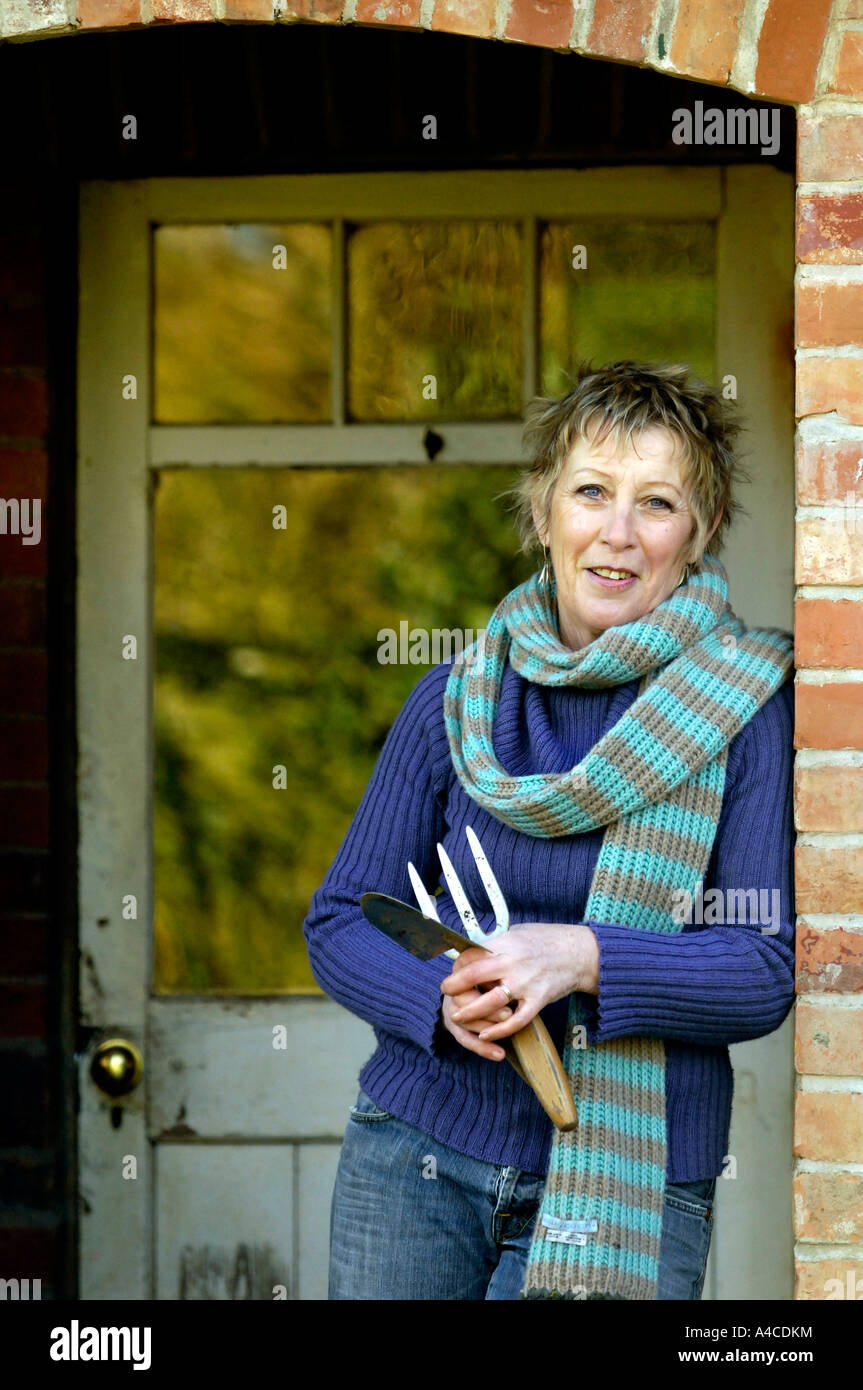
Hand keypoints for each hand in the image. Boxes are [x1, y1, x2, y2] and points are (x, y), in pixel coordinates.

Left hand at [440, 922, 599, 1049]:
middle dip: (455, 986)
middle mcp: (513, 963)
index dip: (458, 965)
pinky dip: (499, 1030)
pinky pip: (516, 1020)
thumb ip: (497, 943)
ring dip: (470, 1012)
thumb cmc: (547, 939)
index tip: (454, 971)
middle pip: (474, 975)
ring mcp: (526, 983)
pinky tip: (486, 1035)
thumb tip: (474, 949)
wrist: (579, 953)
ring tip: (458, 1017)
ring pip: (491, 1002)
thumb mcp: (518, 932)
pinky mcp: (539, 1000)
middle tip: (446, 992)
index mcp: (506, 943)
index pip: (472, 954)